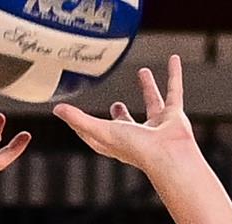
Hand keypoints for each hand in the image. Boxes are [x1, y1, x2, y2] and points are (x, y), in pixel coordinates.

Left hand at [53, 55, 200, 173]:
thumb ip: (79, 119)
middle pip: (126, 123)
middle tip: (116, 105)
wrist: (168, 155)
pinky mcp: (173, 116)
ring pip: (152, 103)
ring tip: (142, 73)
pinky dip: (174, 75)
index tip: (76, 119)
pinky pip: (174, 91)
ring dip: (147, 88)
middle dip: (120, 114)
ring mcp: (157, 126)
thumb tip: (57, 110)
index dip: (85, 126)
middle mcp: (137, 135)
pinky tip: (174, 61)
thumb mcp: (100, 131)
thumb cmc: (136, 148)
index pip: (95, 133)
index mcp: (116, 141)